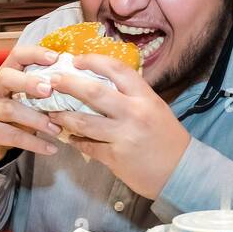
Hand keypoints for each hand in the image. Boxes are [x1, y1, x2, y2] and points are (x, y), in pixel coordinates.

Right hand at [0, 44, 62, 164]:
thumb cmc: (11, 116)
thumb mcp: (23, 99)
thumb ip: (41, 92)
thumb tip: (75, 84)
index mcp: (4, 75)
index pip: (17, 56)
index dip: (35, 54)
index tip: (56, 58)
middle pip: (6, 78)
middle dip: (28, 82)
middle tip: (49, 90)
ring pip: (10, 110)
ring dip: (37, 119)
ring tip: (57, 128)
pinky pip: (12, 136)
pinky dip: (34, 143)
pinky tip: (51, 148)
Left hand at [46, 53, 191, 198]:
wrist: (181, 171)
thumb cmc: (167, 138)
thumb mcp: (154, 108)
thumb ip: (131, 96)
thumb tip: (100, 82)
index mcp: (145, 97)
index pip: (117, 69)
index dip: (93, 61)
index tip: (75, 60)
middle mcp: (134, 113)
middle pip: (94, 92)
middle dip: (68, 84)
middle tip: (52, 81)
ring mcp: (123, 136)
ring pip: (84, 121)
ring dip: (63, 116)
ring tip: (51, 113)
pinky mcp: (114, 157)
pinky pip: (88, 146)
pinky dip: (75, 140)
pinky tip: (69, 136)